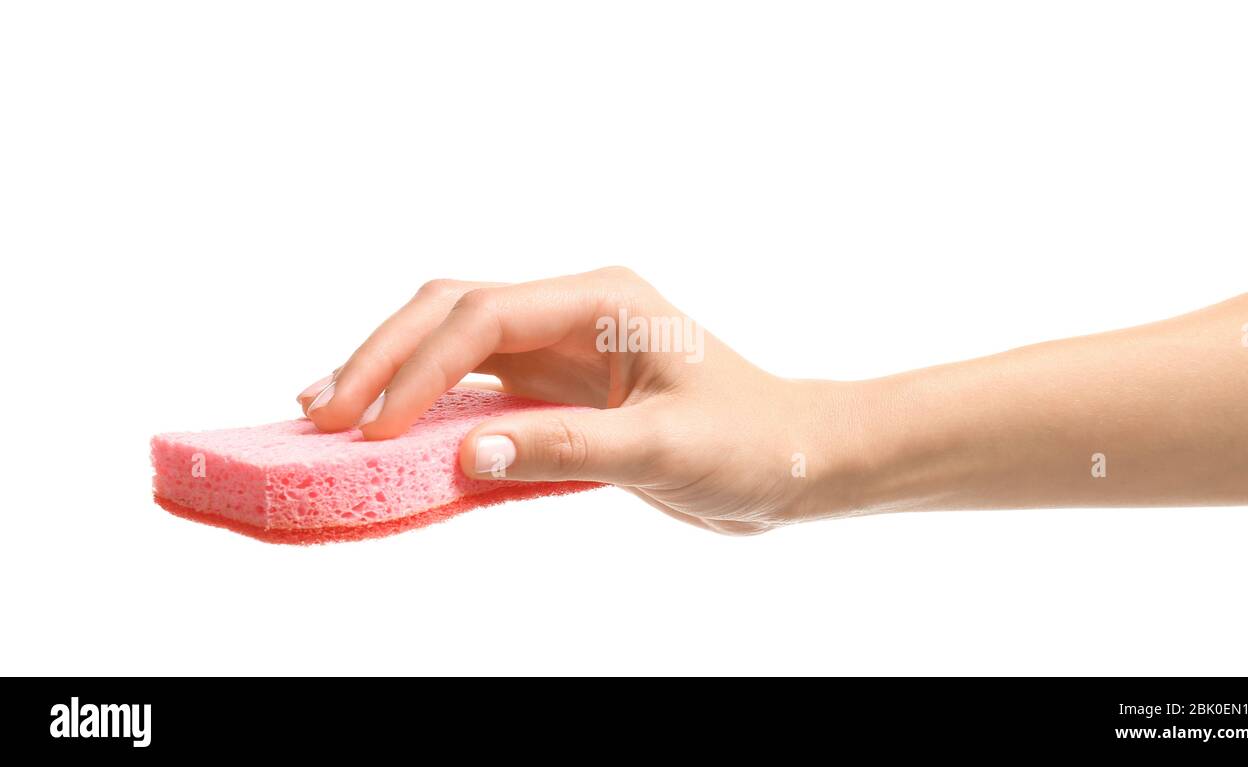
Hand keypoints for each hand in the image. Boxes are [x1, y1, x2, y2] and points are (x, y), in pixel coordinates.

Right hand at [296, 267, 827, 534]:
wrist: (789, 463)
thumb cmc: (748, 444)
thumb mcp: (663, 450)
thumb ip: (565, 449)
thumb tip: (464, 453)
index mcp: (602, 301)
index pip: (485, 317)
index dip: (419, 366)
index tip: (374, 424)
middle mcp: (574, 312)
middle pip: (452, 312)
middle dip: (383, 356)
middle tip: (321, 410)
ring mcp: (562, 348)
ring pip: (453, 342)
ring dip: (392, 371)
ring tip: (327, 410)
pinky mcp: (557, 388)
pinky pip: (475, 385)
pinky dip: (426, 403)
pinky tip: (388, 428)